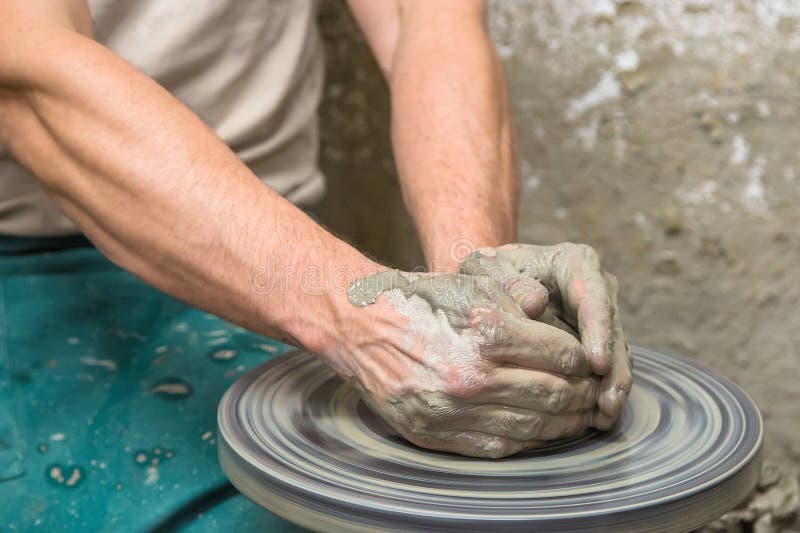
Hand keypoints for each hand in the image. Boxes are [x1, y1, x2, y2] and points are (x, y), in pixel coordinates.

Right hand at [335, 270, 602, 457]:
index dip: (586, 362)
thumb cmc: (423, 301)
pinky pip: (498, 446)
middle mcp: (475, 376)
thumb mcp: (475, 285)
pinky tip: (541, 432)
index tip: (593, 364)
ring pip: (531, 427)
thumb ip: (523, 299)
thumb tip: (561, 319)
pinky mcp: (437, 433)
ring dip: (564, 424)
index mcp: (489, 334)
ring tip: (578, 418)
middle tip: (595, 394)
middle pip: (554, 395)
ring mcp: (455, 411)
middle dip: (583, 396)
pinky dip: (528, 442)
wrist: (362, 326)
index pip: (562, 356)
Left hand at [459, 243, 632, 421]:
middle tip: (608, 401)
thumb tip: (536, 303)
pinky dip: (603, 390)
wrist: (490, 282)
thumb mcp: (487, 271)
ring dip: (613, 384)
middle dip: (613, 367)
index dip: (598, 331)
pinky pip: (607, 364)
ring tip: (605, 415)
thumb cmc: (487, 274)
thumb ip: (506, 282)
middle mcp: (595, 285)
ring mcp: (599, 313)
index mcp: (574, 262)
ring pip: (616, 350)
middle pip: (612, 328)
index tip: (596, 362)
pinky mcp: (596, 338)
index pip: (593, 295)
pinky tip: (598, 417)